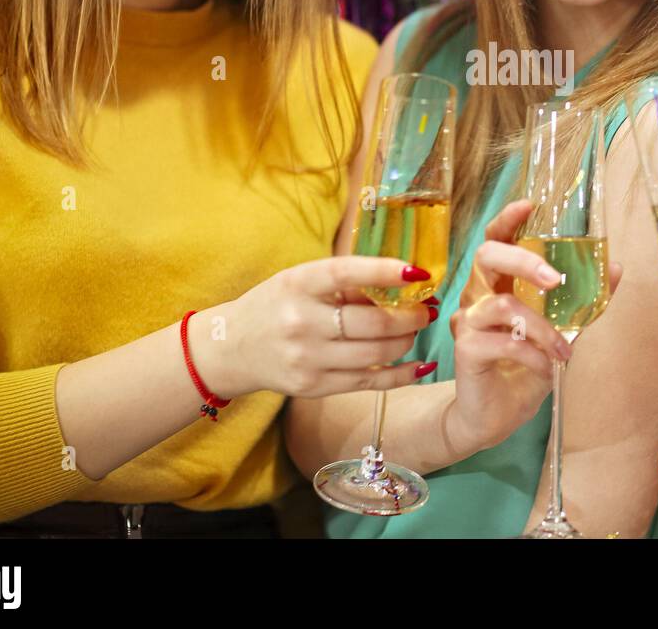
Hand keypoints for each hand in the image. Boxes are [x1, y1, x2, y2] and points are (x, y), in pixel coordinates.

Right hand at [190, 256, 434, 398]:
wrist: (230, 348)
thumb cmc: (275, 305)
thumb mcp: (300, 280)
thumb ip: (343, 282)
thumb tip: (401, 284)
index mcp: (298, 284)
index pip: (346, 273)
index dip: (384, 272)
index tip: (418, 272)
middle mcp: (301, 322)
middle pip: (371, 322)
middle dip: (410, 315)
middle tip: (427, 309)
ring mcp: (307, 359)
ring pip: (375, 353)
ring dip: (407, 341)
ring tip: (416, 329)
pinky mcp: (313, 387)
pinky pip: (368, 382)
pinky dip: (401, 374)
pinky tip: (421, 366)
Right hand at [446, 200, 623, 452]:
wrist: (499, 415)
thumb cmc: (524, 366)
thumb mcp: (561, 330)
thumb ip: (584, 301)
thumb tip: (616, 267)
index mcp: (499, 282)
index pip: (496, 239)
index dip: (507, 219)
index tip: (529, 205)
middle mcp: (478, 295)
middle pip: (486, 256)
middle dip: (523, 259)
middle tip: (556, 280)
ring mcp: (468, 321)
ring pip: (502, 304)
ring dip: (542, 328)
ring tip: (564, 352)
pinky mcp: (466, 350)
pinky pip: (501, 342)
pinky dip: (531, 354)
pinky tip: (545, 368)